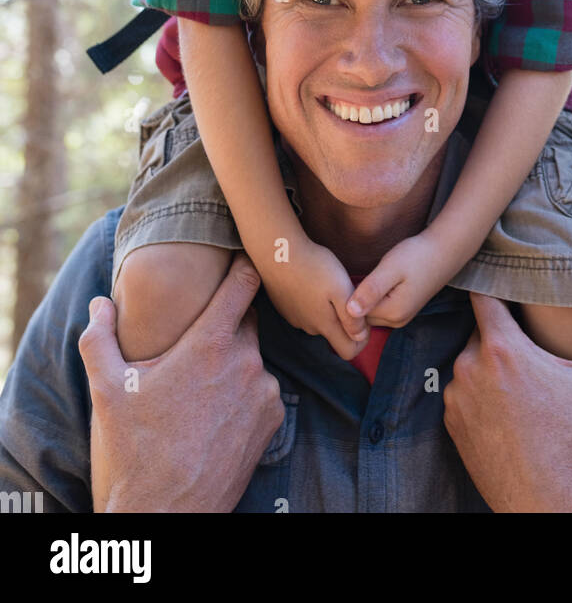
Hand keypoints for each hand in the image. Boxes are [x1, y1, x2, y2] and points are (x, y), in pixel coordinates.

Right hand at [79, 254, 284, 512]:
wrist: (166, 512)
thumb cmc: (134, 449)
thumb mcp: (107, 390)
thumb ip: (100, 337)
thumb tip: (100, 304)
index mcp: (210, 343)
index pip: (243, 282)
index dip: (242, 265)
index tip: (240, 256)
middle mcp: (245, 361)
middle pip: (246, 320)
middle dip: (226, 323)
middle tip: (198, 338)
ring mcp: (263, 391)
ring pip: (252, 358)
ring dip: (233, 363)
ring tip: (200, 388)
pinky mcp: (273, 420)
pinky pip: (262, 389)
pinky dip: (244, 392)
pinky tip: (215, 411)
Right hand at [261, 236, 369, 358]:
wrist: (277, 251)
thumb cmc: (313, 267)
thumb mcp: (340, 289)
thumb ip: (351, 317)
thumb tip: (360, 337)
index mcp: (324, 325)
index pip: (348, 352)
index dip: (362, 340)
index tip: (364, 317)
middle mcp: (309, 327)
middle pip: (334, 335)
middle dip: (345, 320)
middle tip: (348, 292)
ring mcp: (295, 317)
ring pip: (319, 321)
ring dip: (328, 309)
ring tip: (329, 283)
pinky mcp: (285, 306)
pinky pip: (305, 311)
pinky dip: (313, 301)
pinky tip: (313, 281)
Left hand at [346, 230, 449, 327]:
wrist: (445, 250)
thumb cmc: (417, 255)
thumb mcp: (390, 268)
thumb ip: (370, 290)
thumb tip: (349, 312)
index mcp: (392, 313)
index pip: (355, 314)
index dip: (347, 296)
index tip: (345, 276)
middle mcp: (397, 321)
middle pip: (362, 316)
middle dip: (355, 299)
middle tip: (351, 274)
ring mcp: (402, 317)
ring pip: (370, 312)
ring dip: (364, 297)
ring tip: (365, 275)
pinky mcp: (404, 309)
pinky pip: (380, 307)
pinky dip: (374, 297)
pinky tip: (376, 280)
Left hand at [443, 292, 571, 512]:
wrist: (549, 503)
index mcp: (503, 349)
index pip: (482, 295)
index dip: (493, 284)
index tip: (506, 283)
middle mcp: (470, 368)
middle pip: (481, 331)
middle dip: (503, 334)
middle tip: (529, 343)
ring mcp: (456, 398)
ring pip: (470, 363)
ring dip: (489, 366)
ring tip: (522, 382)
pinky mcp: (451, 425)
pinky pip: (462, 394)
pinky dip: (479, 395)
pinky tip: (507, 408)